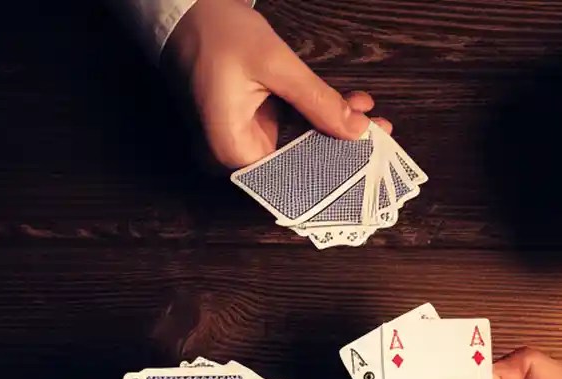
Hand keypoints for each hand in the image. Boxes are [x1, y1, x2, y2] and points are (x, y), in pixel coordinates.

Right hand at [164, 0, 391, 167]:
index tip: (369, 160)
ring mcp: (239, 138)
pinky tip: (347, 103)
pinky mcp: (247, 121)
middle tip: (379, 132)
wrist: (182, 8)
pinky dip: (315, 116)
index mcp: (231, 150)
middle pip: (297, 164)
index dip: (334, 171)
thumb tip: (357, 129)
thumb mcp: (275, 64)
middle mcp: (232, 153)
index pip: (292, 178)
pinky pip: (287, 128)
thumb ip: (317, 100)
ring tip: (368, 114)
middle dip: (340, 146)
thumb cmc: (216, 32)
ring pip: (297, 144)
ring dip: (332, 128)